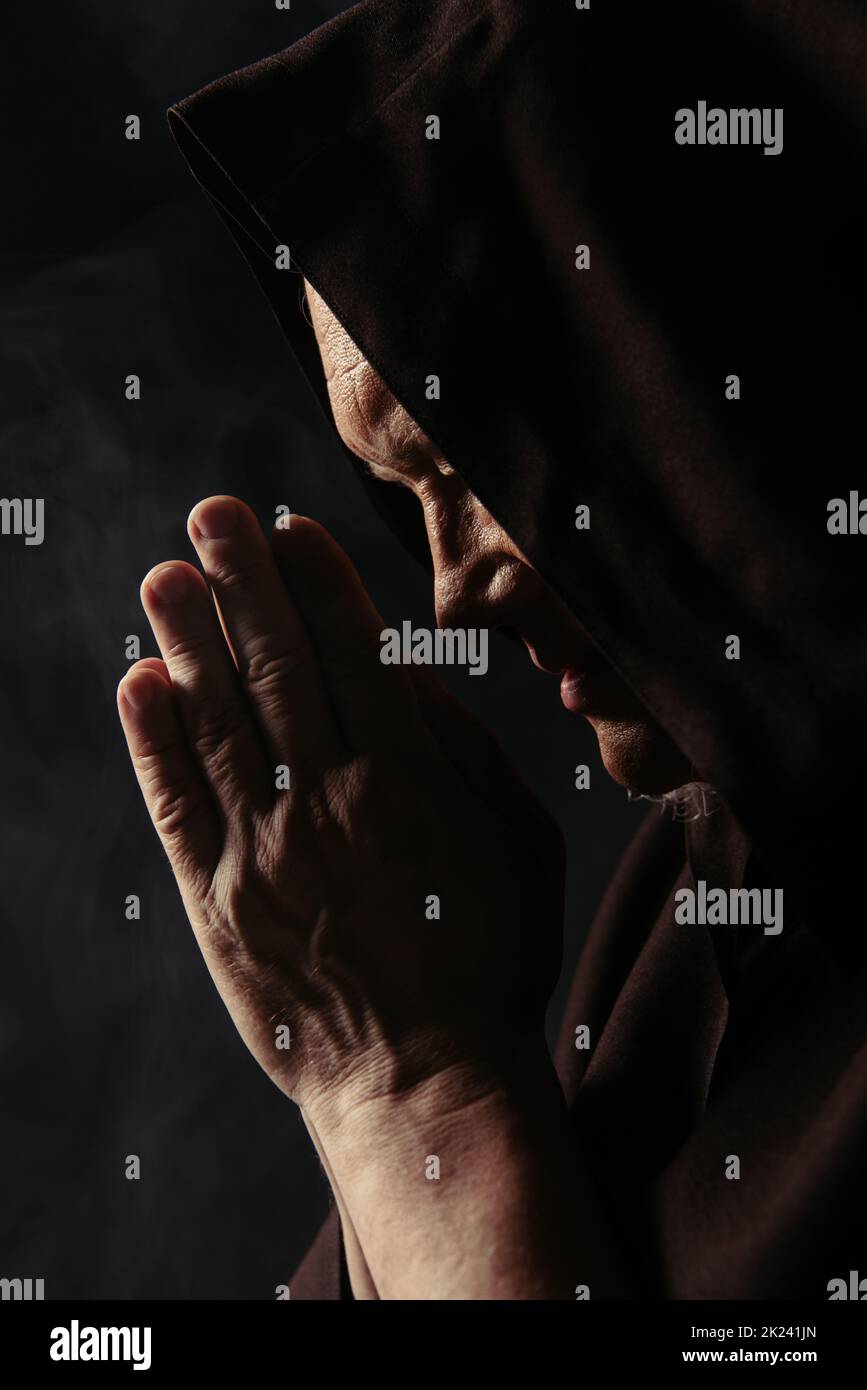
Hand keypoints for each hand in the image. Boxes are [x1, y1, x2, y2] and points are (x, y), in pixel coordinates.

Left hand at [117, 497, 564, 1118]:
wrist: (420, 1080)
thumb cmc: (487, 959)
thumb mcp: (516, 847)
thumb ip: (462, 755)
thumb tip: (404, 676)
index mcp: (406, 782)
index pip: (353, 655)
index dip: (318, 584)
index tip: (291, 527)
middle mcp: (328, 801)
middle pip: (278, 668)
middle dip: (243, 583)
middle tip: (211, 515)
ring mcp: (264, 850)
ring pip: (217, 723)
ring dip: (186, 641)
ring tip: (164, 575)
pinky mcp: (217, 900)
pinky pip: (177, 806)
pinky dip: (152, 742)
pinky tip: (138, 683)